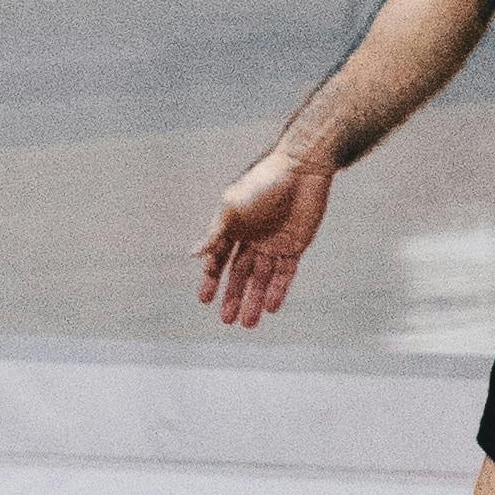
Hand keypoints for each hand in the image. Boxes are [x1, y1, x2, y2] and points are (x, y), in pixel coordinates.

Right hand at [196, 149, 332, 329]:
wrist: (301, 170)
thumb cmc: (262, 184)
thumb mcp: (233, 208)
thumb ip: (215, 233)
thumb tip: (193, 254)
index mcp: (232, 227)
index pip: (218, 258)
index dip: (211, 278)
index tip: (204, 298)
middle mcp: (251, 238)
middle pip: (239, 274)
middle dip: (232, 297)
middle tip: (226, 320)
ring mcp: (273, 243)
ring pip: (261, 278)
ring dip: (254, 300)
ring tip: (248, 324)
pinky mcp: (294, 246)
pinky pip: (284, 274)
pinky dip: (277, 290)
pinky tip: (270, 308)